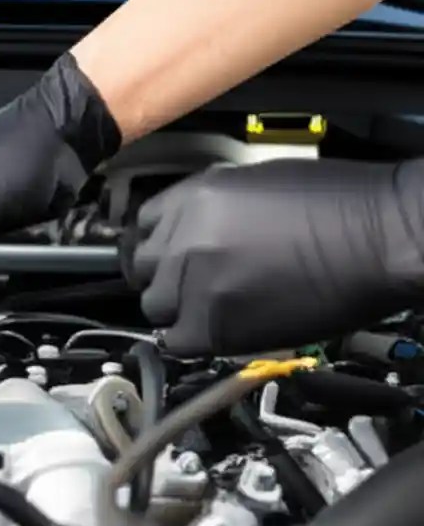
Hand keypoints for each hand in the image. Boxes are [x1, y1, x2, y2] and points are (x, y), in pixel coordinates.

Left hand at [127, 158, 423, 355]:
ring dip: (180, 310)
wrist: (381, 238)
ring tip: (217, 308)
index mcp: (194, 196)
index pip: (143, 225)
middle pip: (142, 269)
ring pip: (156, 308)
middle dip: (167, 277)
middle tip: (195, 285)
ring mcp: (194, 283)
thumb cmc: (342, 206)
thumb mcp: (259, 184)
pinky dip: (195, 340)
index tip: (168, 257)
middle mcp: (183, 238)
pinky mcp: (212, 325)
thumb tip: (195, 229)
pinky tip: (223, 329)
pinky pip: (178, 342)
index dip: (159, 244)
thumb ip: (213, 209)